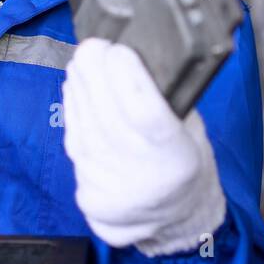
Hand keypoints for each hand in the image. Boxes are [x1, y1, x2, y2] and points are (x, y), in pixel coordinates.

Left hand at [61, 38, 226, 256]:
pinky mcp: (91, 199)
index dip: (126, 77)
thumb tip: (132, 56)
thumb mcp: (190, 129)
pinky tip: (76, 93)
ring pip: (86, 129)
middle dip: (95, 74)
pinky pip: (75, 147)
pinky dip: (73, 114)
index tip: (118, 48)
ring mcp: (114, 194)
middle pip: (107, 117)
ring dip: (79, 90)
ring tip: (81, 64)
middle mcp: (144, 181)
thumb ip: (166, 98)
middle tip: (91, 46)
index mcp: (178, 160)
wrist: (175, 216)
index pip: (145, 113)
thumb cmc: (182, 160)